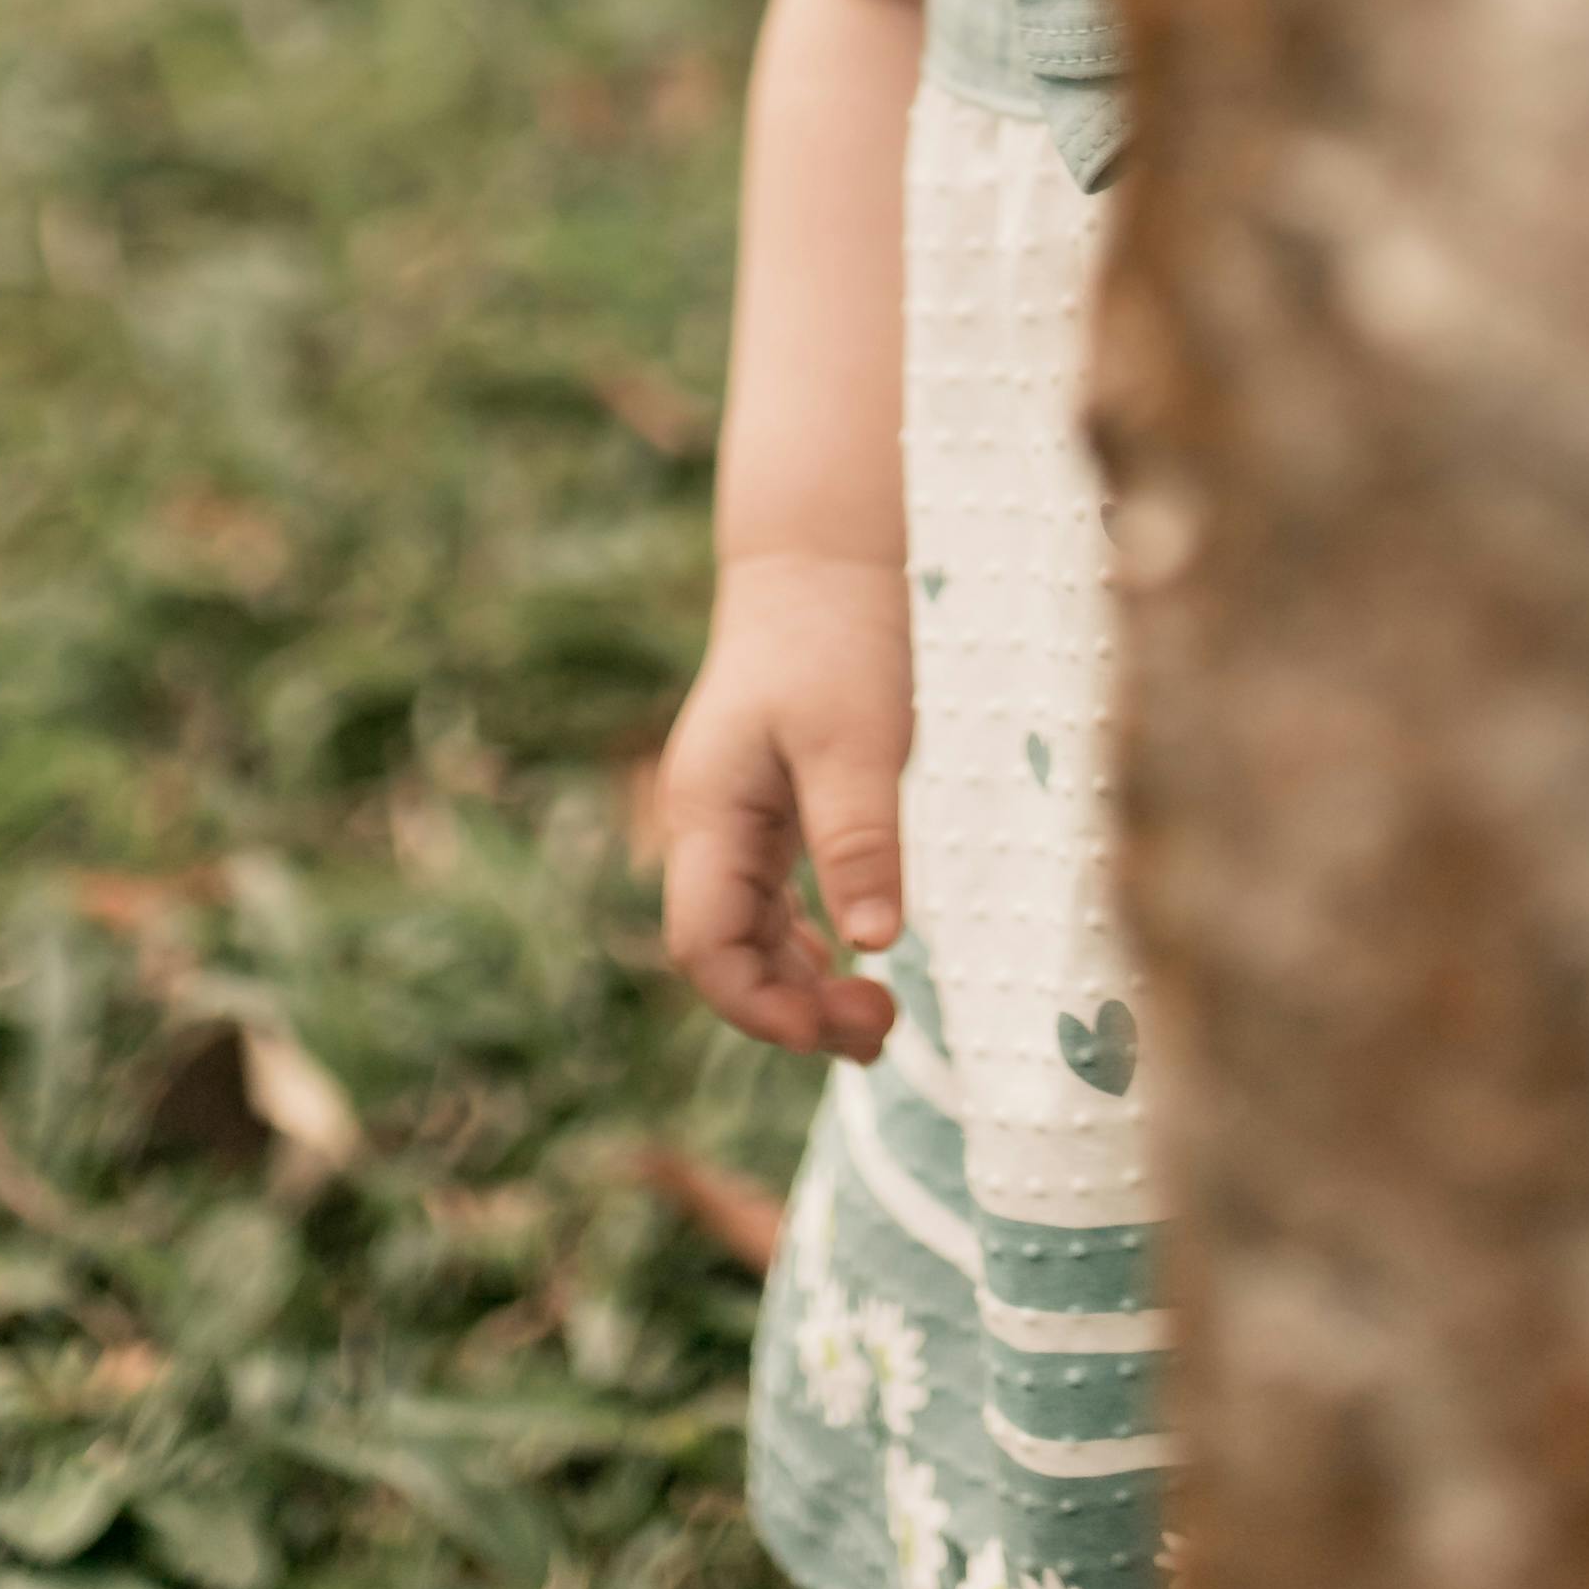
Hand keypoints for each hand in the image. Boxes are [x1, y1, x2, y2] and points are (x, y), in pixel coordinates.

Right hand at [660, 550, 910, 1060]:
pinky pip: (770, 903)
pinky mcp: (767, 809)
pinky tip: (848, 962)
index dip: (761, 1008)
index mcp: (709, 813)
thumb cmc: (836, 639)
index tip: (837, 1029)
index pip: (705, 948)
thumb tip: (874, 945)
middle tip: (883, 1029)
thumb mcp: (855, 740)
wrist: (822, 559)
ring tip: (878, 1017)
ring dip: (802, 986)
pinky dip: (805, 945)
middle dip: (792, 1011)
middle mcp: (708, 826)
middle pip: (725, 955)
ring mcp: (733, 818)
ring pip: (749, 934)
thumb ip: (858, 839)